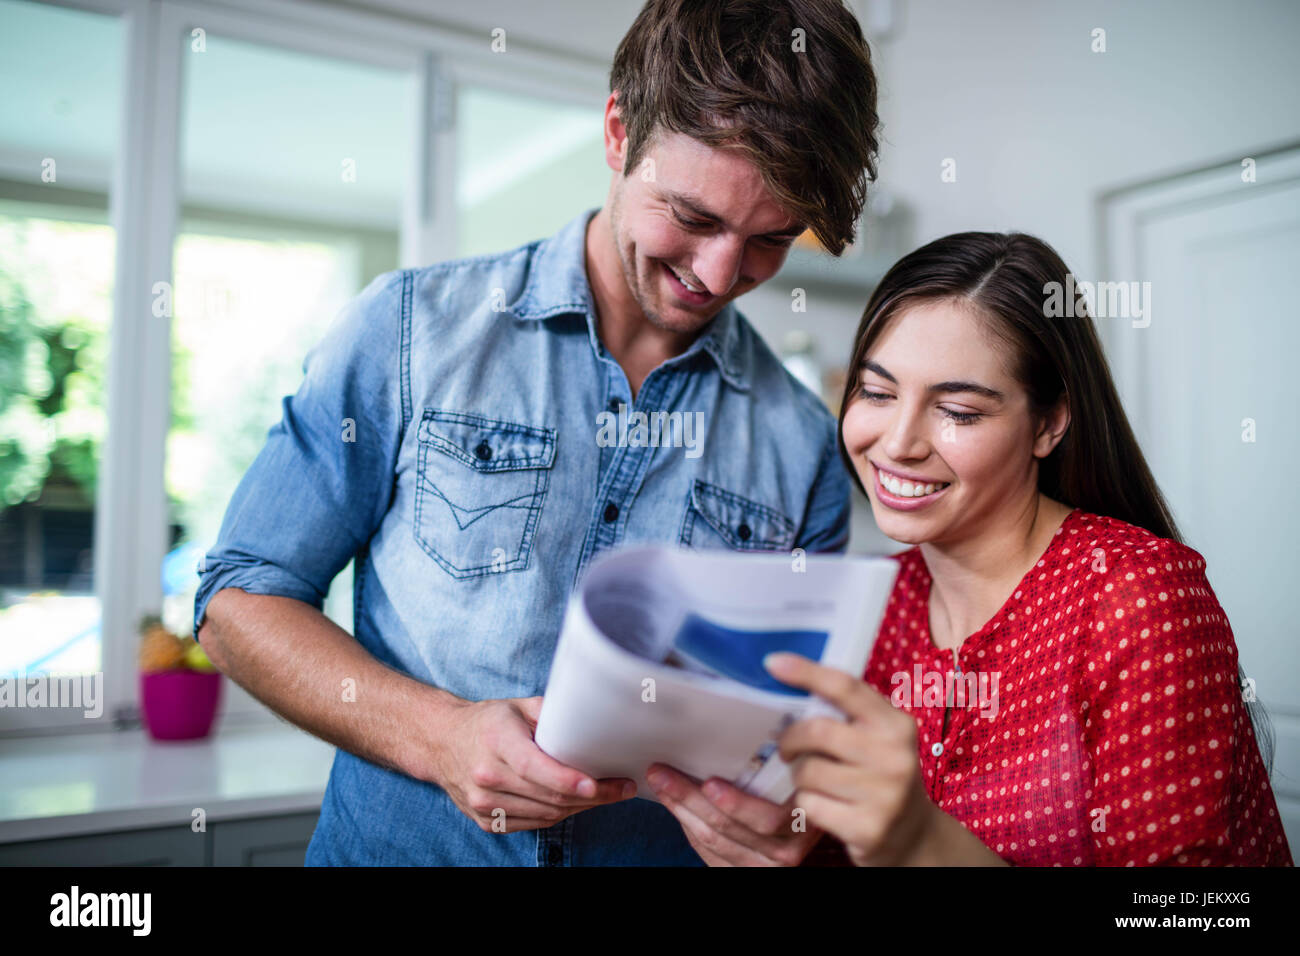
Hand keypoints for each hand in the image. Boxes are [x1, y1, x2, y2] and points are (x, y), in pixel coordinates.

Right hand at [432, 695, 636, 832]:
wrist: (442, 743)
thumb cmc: (487, 722)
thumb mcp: (517, 706)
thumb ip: (552, 714)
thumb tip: (591, 719)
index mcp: (496, 742)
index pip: (535, 768)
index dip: (568, 779)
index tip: (597, 784)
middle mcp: (487, 776)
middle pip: (548, 795)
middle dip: (592, 795)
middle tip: (623, 788)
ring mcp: (484, 803)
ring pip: (545, 814)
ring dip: (580, 807)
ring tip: (607, 794)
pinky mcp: (486, 821)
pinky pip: (534, 823)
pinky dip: (558, 814)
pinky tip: (576, 802)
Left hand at [646, 763, 824, 865]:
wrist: (801, 837)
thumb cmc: (803, 795)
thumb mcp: (804, 780)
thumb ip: (784, 766)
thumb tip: (741, 731)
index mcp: (804, 820)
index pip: (767, 816)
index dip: (736, 802)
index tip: (708, 781)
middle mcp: (787, 848)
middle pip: (730, 826)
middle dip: (690, 797)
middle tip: (663, 773)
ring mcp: (765, 863)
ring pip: (714, 839)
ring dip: (681, 809)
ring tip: (661, 783)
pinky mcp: (745, 872)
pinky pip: (710, 853)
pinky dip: (688, 827)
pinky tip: (675, 805)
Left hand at [764, 652, 939, 865]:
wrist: (913, 835)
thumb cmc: (882, 774)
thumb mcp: (879, 738)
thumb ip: (847, 714)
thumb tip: (788, 681)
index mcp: (896, 724)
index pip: (846, 687)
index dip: (806, 672)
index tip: (772, 663)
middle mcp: (895, 756)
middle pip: (817, 731)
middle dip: (791, 738)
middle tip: (787, 747)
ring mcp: (884, 795)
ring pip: (808, 771)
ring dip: (799, 775)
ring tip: (813, 780)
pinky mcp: (868, 829)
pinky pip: (810, 805)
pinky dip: (806, 803)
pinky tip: (825, 805)